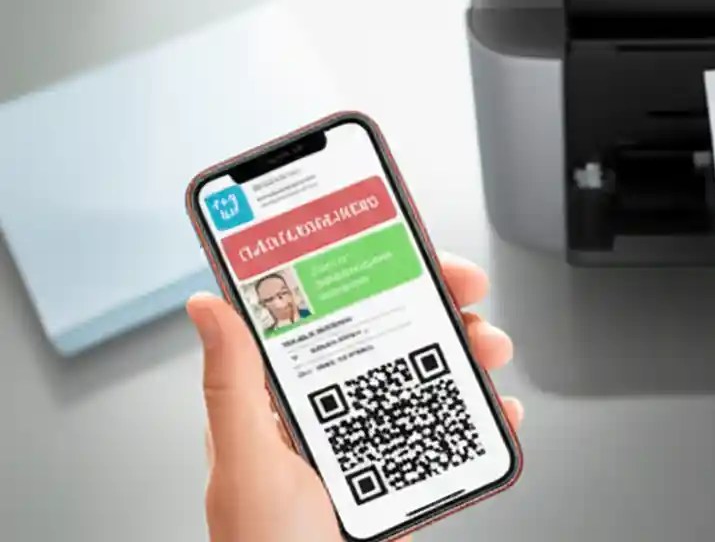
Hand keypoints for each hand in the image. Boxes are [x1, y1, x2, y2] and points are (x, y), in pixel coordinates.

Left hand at [188, 253, 522, 541]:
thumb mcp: (243, 462)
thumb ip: (231, 385)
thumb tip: (208, 304)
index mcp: (281, 396)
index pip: (328, 311)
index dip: (372, 272)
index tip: (407, 248)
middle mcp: (329, 412)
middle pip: (390, 336)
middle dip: (437, 306)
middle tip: (468, 294)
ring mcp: (371, 442)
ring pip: (427, 378)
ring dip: (467, 355)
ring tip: (489, 350)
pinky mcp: (404, 475)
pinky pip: (450, 434)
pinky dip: (481, 417)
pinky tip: (497, 410)